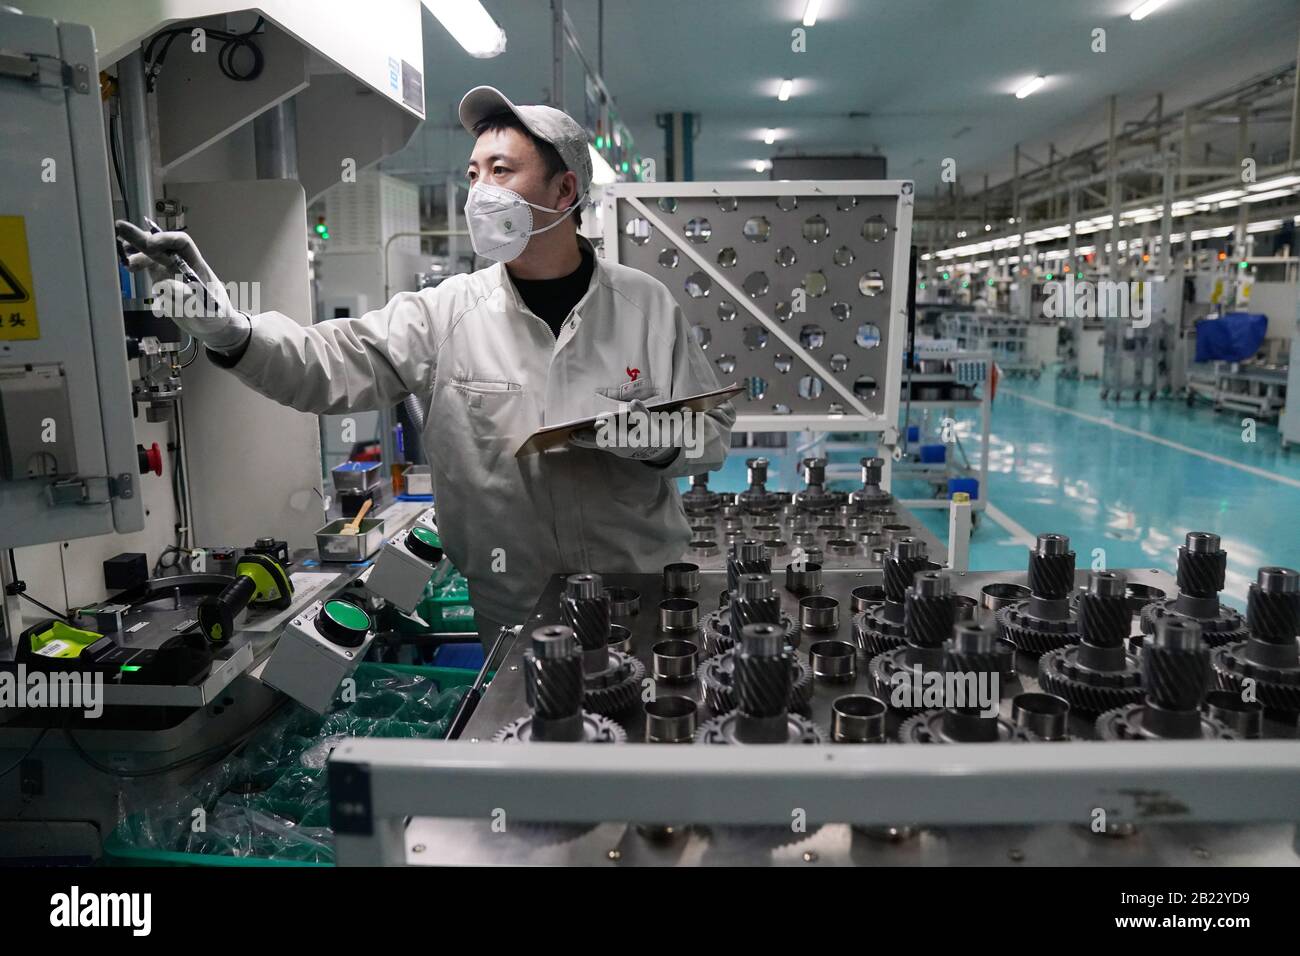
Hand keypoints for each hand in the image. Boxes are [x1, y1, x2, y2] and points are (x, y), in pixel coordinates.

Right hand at [115, 220, 250, 352]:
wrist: (213, 326)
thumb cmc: (216, 316)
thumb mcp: (207, 311)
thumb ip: (190, 300)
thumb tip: (169, 287)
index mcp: (196, 265)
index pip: (182, 243)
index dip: (166, 239)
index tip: (151, 243)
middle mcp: (181, 264)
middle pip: (160, 246)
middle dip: (141, 237)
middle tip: (121, 228)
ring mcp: (169, 272)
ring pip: (150, 255)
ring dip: (136, 253)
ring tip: (125, 260)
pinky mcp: (160, 281)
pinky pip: (146, 268)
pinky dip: (136, 264)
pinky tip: (128, 266)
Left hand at [569, 398, 678, 462]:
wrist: (658, 451)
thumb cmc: (665, 431)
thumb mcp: (676, 423)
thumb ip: (680, 416)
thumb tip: (688, 410)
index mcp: (652, 435)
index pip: (647, 424)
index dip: (640, 415)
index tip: (633, 404)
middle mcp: (636, 442)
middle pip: (621, 436)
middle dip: (608, 431)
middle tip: (597, 424)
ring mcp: (624, 446)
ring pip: (605, 441)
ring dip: (590, 438)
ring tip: (574, 434)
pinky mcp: (614, 447)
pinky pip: (598, 444)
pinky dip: (585, 440)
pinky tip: (571, 436)